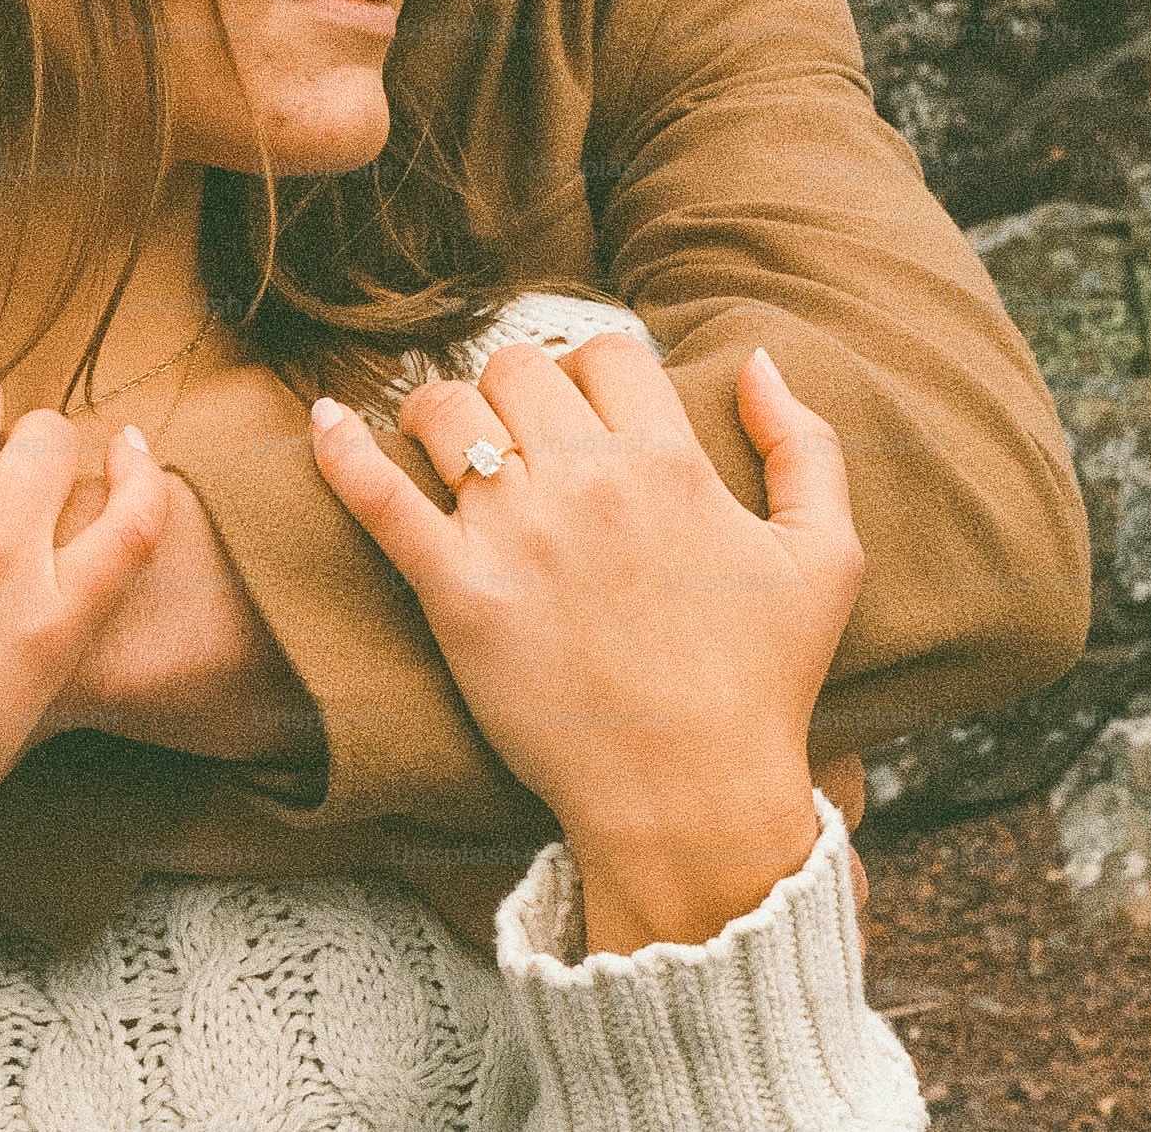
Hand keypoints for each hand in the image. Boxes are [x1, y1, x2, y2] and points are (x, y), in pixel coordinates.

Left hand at [308, 336, 864, 948]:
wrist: (689, 797)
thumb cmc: (762, 684)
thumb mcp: (826, 557)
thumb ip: (805, 446)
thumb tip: (762, 359)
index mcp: (669, 461)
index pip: (607, 353)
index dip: (595, 373)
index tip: (587, 413)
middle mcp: (586, 481)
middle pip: (519, 368)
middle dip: (517, 388)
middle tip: (517, 434)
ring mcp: (513, 533)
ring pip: (448, 409)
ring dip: (440, 411)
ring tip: (442, 441)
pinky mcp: (454, 590)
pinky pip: (379, 497)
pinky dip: (342, 451)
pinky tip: (324, 420)